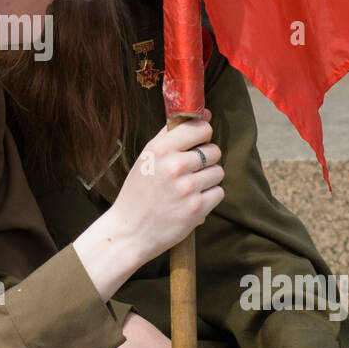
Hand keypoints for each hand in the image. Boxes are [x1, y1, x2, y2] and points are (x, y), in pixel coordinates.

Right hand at [112, 112, 224, 265]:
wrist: (129, 232)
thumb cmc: (138, 192)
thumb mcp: (147, 157)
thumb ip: (173, 134)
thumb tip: (206, 115)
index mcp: (160, 148)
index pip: (201, 128)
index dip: (202, 136)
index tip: (195, 144)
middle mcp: (174, 165)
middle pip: (214, 151)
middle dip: (205, 161)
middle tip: (187, 172)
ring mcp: (186, 187)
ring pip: (218, 172)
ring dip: (207, 180)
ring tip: (187, 189)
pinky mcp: (197, 208)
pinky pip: (218, 192)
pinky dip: (208, 198)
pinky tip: (191, 202)